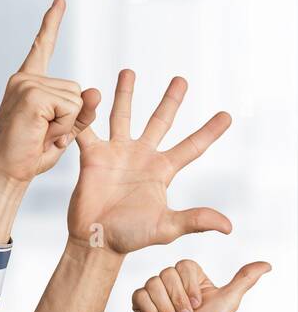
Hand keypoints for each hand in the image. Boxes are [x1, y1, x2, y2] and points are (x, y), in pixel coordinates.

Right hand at [0, 0, 100, 184]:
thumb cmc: (30, 154)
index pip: (43, 47)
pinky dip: (62, 127)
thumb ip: (81, 110)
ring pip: (76, 100)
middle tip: (43, 134)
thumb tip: (96, 90)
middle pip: (77, 89)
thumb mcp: (62, 130)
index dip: (52, 23)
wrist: (5, 173)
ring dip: (66, 124)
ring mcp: (26, 84)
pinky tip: (39, 133)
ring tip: (40, 135)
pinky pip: (70, 108)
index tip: (60, 1)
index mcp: (27, 82)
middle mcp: (24, 78)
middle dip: (71, 118)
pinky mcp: (31, 95)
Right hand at [67, 71, 231, 254]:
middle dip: (171, 101)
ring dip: (125, 95)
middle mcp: (141, 156)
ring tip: (128, 72)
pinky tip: (84, 96)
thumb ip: (193, 220)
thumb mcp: (165, 227)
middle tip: (181, 79)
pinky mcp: (92, 156)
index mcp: (162, 170)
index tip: (227, 116)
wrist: (95, 240)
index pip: (191, 147)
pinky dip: (85, 116)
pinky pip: (88, 131)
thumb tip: (227, 225)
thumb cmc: (131, 236)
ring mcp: (116, 154)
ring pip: (122, 117)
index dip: (209, 131)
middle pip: (159, 122)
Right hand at [132, 260, 270, 311]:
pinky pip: (140, 296)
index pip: (184, 266)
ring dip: (167, 310)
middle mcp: (171, 279)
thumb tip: (266, 264)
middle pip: (167, 275)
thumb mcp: (228, 302)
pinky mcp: (140, 300)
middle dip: (179, 302)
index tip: (198, 304)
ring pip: (153, 285)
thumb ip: (244, 280)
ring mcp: (154, 289)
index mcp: (190, 276)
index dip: (190, 287)